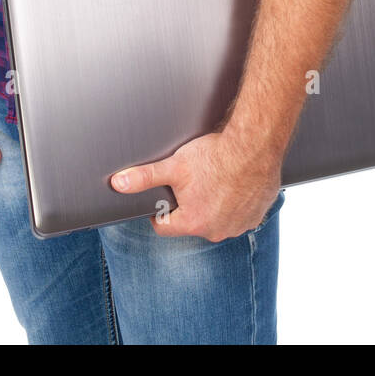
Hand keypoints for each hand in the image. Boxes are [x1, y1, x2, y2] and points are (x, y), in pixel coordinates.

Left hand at [111, 130, 280, 240]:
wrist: (254, 145)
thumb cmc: (216, 155)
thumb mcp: (174, 166)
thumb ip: (144, 177)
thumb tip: (118, 184)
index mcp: (194, 222)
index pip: (165, 226)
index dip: (160, 211)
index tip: (164, 198)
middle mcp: (217, 230)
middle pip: (192, 222)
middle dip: (189, 205)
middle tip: (193, 181)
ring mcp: (238, 225)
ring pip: (217, 219)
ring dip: (214, 205)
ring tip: (215, 181)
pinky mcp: (256, 216)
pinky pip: (240, 215)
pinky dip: (235, 204)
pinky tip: (233, 184)